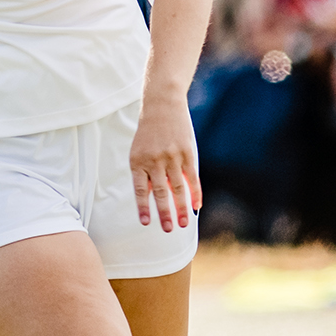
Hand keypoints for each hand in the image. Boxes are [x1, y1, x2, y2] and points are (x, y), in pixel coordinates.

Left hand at [129, 96, 201, 231]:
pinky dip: (195, 193)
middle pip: (161, 192)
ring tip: (184, 224)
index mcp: (138, 162)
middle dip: (165, 213)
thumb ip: (144, 173)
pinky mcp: (187, 153)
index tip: (146, 223)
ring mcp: (172, 157)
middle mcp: (155, 161)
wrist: (162, 105)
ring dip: (182, 208)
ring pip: (178, 188)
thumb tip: (151, 198)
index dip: (144, 207)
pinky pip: (192, 178)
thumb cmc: (148, 132)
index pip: (141, 190)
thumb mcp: (139, 151)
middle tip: (169, 229)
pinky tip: (197, 206)